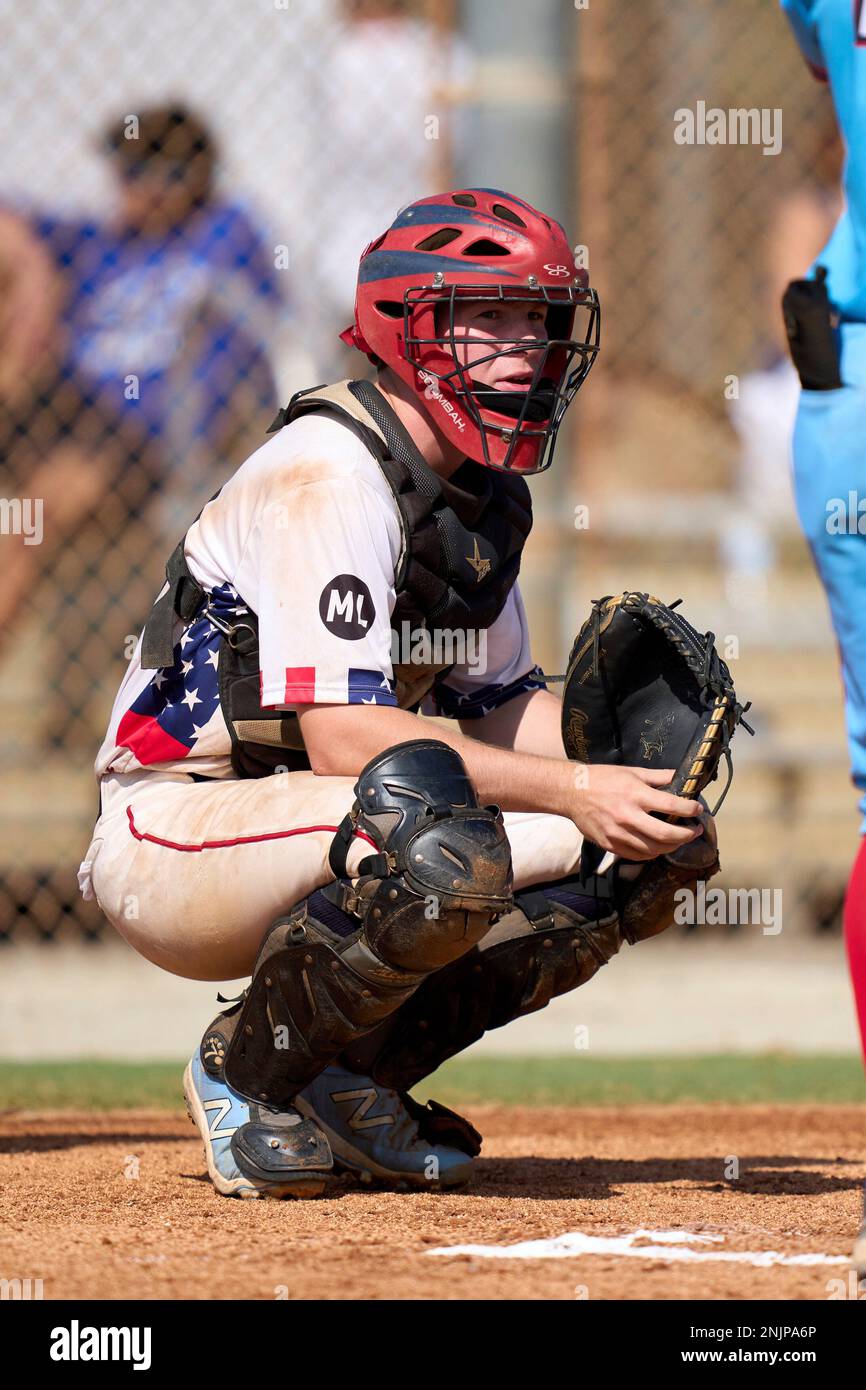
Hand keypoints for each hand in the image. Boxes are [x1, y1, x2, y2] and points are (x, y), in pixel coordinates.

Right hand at [569, 765, 703, 860]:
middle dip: (686, 835)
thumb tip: (680, 777)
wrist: (570, 792)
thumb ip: (658, 777)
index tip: (698, 810)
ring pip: (653, 850)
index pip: (671, 805)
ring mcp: (618, 833)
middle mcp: (628, 816)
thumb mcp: (632, 771)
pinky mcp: (609, 844)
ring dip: (671, 847)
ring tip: (678, 840)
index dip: (690, 809)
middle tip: (695, 831)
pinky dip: (652, 853)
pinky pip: (637, 856)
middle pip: (665, 835)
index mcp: (636, 794)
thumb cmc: (602, 778)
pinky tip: (657, 847)